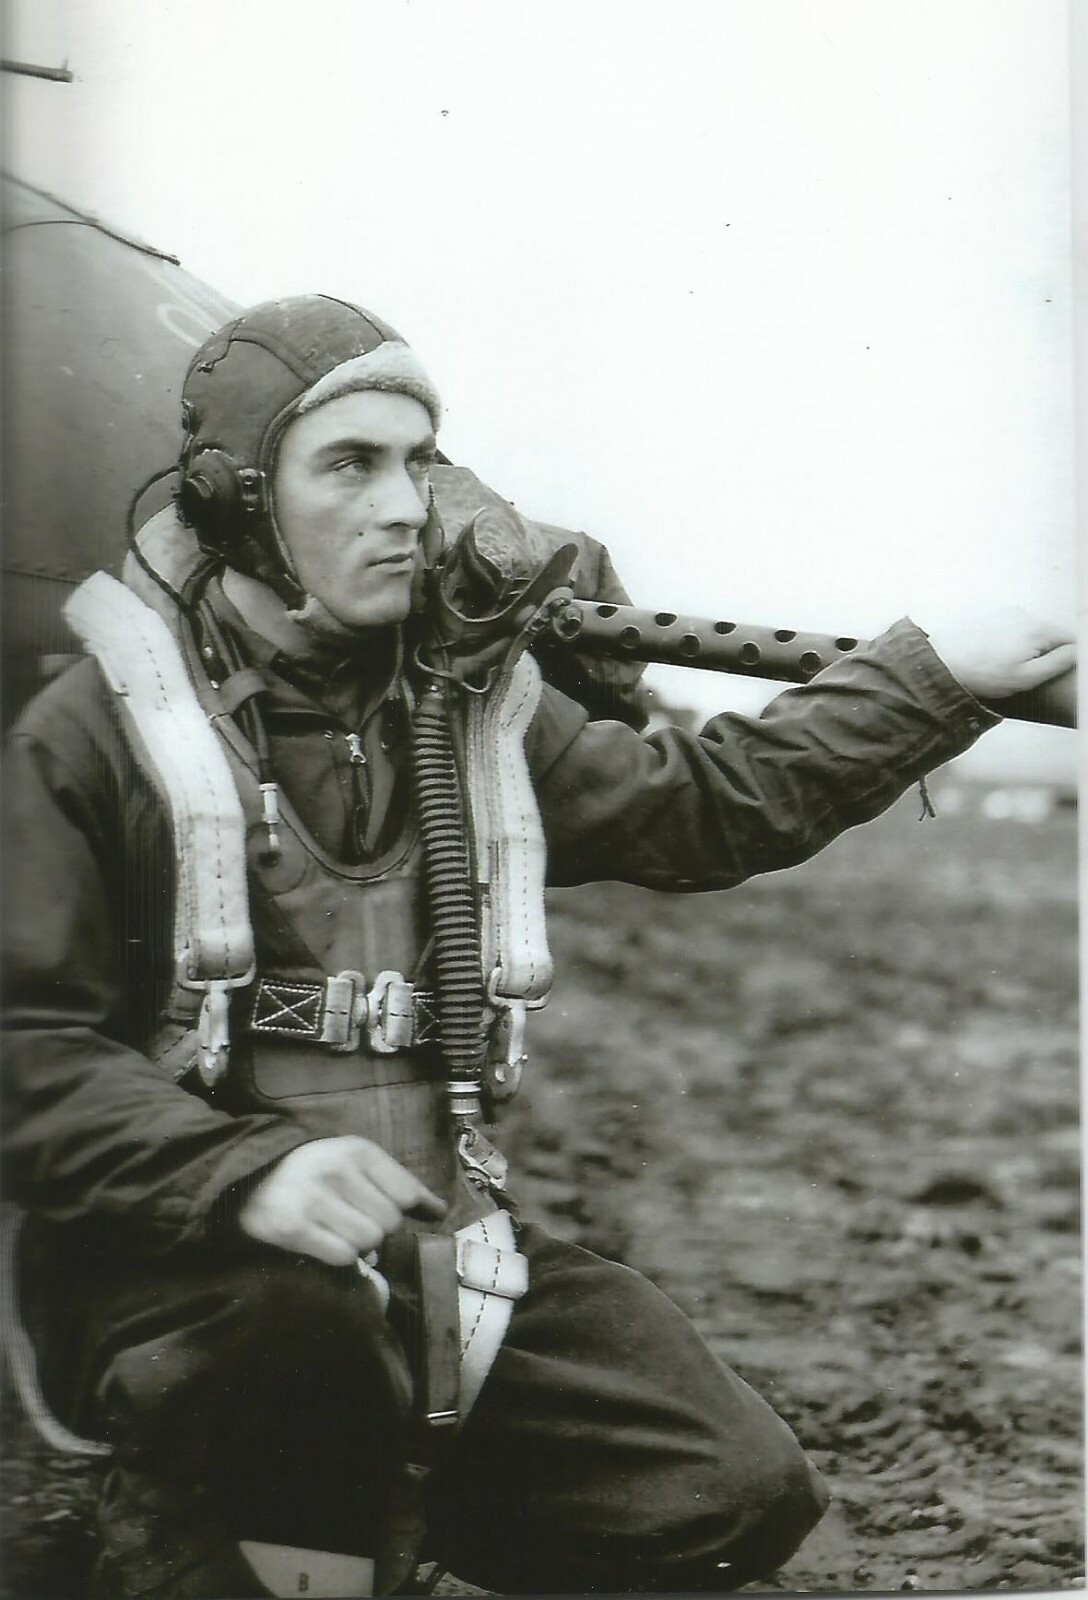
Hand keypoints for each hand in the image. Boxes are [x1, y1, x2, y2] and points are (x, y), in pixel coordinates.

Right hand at [238, 1136, 447, 1265]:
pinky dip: (339, 1257)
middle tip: (355, 1221)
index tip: (393, 1213)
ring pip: (367, 1242)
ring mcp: (312, 1198)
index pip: (407, 1194)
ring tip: (338, 1231)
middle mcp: (336, 1170)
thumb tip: (439, 1211)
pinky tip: (323, 1242)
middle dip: (378, 1230)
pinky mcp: (291, 1227)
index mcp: (356, 1150)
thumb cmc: (314, 1172)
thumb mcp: (355, 1163)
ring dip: (358, 1246)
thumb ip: (399, 1183)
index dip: (407, 1212)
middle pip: (389, 1222)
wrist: (249, 1178)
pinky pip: (340, 1256)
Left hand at [924, 607, 1075, 701]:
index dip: (1066, 656)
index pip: (1070, 638)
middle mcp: (1023, 613)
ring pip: (1025, 628)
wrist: (940, 661)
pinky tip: (987, 652)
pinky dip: (1002, 637)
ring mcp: (1002, 610)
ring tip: (999, 662)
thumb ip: (1057, 663)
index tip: (1051, 670)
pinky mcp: (985, 611)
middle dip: (1041, 651)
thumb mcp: (1026, 677)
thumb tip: (1078, 651)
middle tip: (1019, 670)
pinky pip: (1005, 624)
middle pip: (1046, 633)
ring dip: (1020, 643)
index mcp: (1037, 630)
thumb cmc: (983, 674)